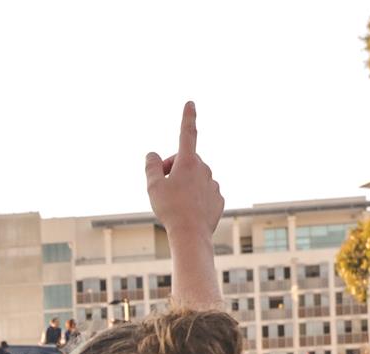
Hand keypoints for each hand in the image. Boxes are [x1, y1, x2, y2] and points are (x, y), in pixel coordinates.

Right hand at [144, 102, 222, 239]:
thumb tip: (152, 155)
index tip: (190, 103)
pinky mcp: (218, 198)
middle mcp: (204, 169)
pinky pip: (204, 193)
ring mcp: (213, 183)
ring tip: (175, 204)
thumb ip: (151, 167)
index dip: (187, 118)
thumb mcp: (153, 187)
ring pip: (195, 178)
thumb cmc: (170, 209)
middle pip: (185, 162)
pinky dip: (194, 199)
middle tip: (161, 188)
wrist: (191, 234)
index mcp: (188, 162)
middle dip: (173, 170)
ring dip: (183, 185)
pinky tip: (188, 212)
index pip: (187, 134)